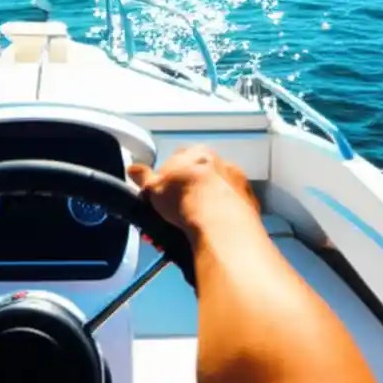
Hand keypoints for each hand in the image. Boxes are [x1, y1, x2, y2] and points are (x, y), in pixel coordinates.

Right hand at [127, 146, 258, 236]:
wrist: (220, 221)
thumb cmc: (184, 199)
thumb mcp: (154, 187)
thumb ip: (143, 176)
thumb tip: (133, 168)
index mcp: (198, 152)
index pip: (179, 159)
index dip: (169, 177)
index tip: (164, 195)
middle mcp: (221, 162)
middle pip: (200, 176)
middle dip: (188, 193)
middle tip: (176, 214)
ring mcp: (238, 182)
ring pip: (216, 193)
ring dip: (206, 205)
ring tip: (193, 225)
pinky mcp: (249, 203)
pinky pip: (230, 208)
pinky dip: (220, 217)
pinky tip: (211, 230)